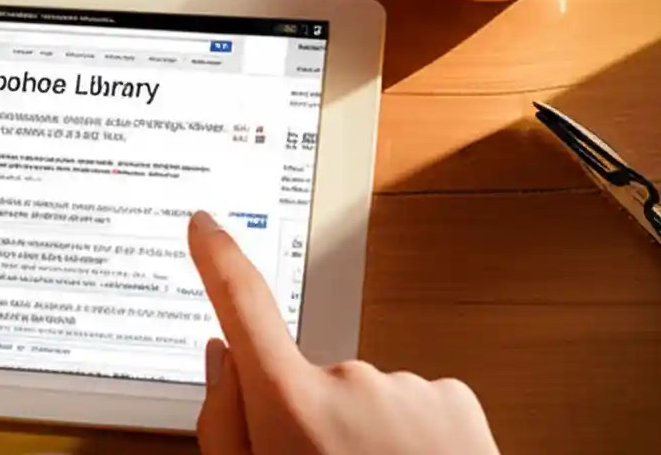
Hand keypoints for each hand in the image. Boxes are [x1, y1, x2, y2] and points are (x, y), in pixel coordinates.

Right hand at [188, 211, 499, 454]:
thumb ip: (223, 423)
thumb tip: (222, 355)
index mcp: (289, 407)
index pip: (241, 304)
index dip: (218, 259)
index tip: (205, 226)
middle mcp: (349, 382)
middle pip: (306, 378)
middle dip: (309, 417)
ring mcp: (407, 385)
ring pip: (364, 395)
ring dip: (365, 434)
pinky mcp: (454, 396)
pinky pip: (413, 402)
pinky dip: (409, 434)